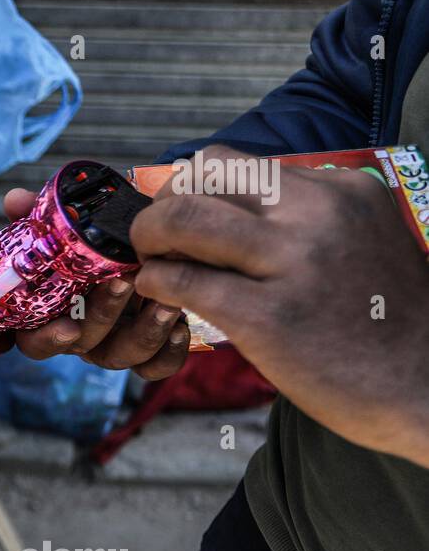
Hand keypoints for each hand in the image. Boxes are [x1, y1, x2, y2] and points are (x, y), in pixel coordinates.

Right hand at [0, 188, 189, 378]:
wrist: (144, 243)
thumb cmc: (97, 240)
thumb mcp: (69, 223)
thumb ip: (40, 214)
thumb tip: (14, 201)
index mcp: (52, 312)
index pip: (33, 341)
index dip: (46, 339)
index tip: (67, 326)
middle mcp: (81, 332)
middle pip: (82, 344)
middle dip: (103, 315)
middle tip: (123, 281)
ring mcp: (115, 344)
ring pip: (121, 358)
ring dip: (143, 333)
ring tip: (165, 301)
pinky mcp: (151, 349)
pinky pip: (156, 367)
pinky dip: (169, 352)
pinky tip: (180, 325)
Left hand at [130, 145, 428, 466]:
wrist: (427, 388)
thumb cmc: (384, 321)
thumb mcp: (361, 239)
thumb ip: (304, 217)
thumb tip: (227, 209)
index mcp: (341, 190)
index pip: (232, 162)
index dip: (191, 188)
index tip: (181, 217)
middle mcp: (319, 215)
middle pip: (201, 175)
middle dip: (162, 204)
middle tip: (153, 237)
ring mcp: (293, 265)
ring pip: (183, 219)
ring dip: (149, 237)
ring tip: (152, 262)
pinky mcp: (269, 318)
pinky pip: (185, 282)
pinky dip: (157, 284)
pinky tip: (160, 296)